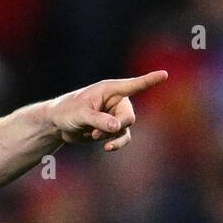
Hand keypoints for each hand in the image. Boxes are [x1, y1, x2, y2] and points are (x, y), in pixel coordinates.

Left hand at [46, 71, 167, 150]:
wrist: (58, 124)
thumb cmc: (67, 111)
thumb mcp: (80, 114)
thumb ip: (99, 120)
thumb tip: (117, 127)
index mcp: (110, 90)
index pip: (134, 85)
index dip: (149, 80)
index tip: (164, 74)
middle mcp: (116, 102)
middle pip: (129, 117)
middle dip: (116, 127)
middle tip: (98, 132)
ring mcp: (115, 116)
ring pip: (125, 130)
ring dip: (112, 137)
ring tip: (94, 136)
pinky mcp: (112, 130)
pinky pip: (121, 138)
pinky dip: (114, 143)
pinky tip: (106, 147)